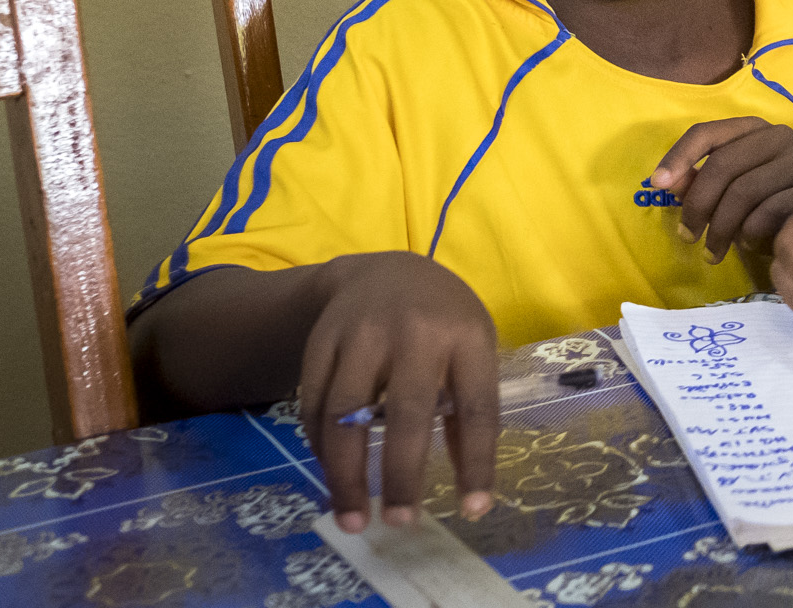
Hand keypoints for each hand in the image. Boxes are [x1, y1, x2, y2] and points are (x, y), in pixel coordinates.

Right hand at [298, 252, 497, 533]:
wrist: (384, 270)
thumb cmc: (442, 319)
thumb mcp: (473, 347)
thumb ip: (468, 407)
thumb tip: (472, 488)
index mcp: (467, 336)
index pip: (477, 406)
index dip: (476, 461)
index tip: (473, 509)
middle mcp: (416, 332)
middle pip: (408, 412)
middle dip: (402, 475)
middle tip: (399, 522)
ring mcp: (363, 334)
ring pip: (347, 413)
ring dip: (347, 473)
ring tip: (354, 518)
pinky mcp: (322, 342)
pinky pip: (314, 404)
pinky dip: (321, 447)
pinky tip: (332, 474)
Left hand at [651, 118, 792, 263]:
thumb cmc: (762, 202)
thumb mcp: (726, 189)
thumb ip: (698, 181)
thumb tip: (669, 182)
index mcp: (752, 129)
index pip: (706, 133)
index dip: (678, 157)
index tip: (657, 185)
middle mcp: (778, 136)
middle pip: (723, 164)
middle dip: (697, 205)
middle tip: (686, 236)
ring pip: (743, 191)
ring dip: (720, 228)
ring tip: (712, 252)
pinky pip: (767, 213)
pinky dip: (748, 233)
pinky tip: (746, 244)